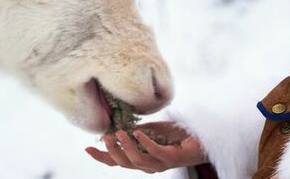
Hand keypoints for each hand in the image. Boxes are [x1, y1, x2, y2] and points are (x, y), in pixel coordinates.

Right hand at [85, 121, 207, 173]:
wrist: (203, 138)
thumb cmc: (177, 135)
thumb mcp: (152, 130)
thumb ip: (137, 130)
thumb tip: (118, 124)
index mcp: (142, 160)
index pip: (117, 162)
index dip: (102, 157)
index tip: (87, 148)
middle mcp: (150, 165)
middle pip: (124, 164)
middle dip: (112, 151)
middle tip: (105, 137)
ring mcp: (161, 163)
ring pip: (137, 161)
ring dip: (126, 147)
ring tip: (120, 132)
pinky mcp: (173, 157)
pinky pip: (155, 152)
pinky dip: (144, 143)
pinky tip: (137, 132)